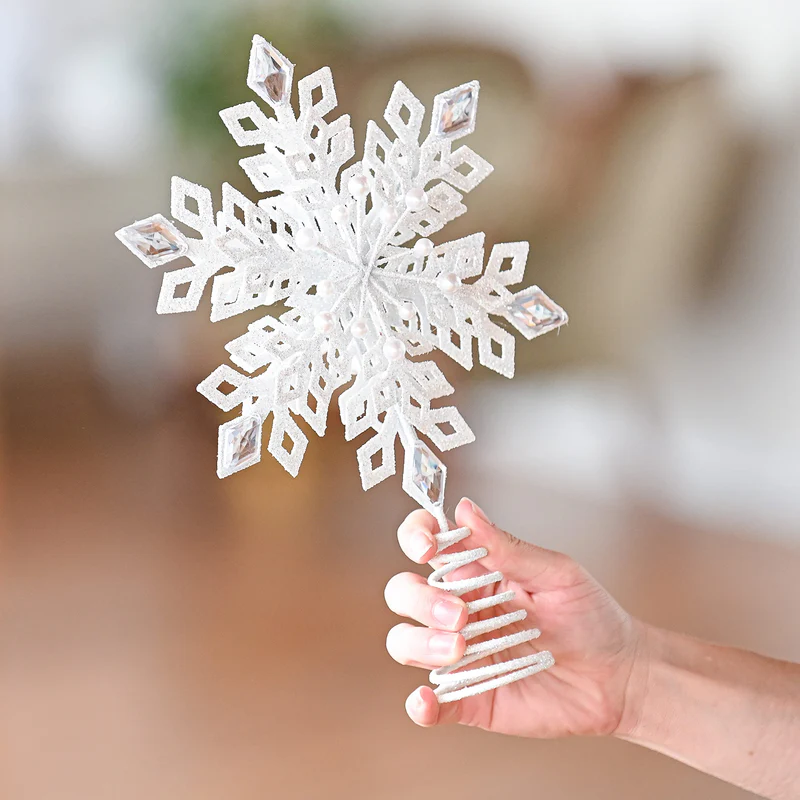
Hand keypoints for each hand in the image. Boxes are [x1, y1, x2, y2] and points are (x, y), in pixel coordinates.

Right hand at [384, 497, 643, 733]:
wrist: (620, 676)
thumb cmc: (591, 617)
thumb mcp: (556, 573)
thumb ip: (507, 548)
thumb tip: (465, 510)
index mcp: (476, 572)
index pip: (427, 543)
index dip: (416, 537)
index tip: (427, 546)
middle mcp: (459, 608)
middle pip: (405, 592)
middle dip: (421, 599)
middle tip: (460, 613)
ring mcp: (460, 654)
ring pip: (405, 641)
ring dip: (420, 643)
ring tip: (460, 648)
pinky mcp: (470, 696)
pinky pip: (430, 702)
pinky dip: (419, 704)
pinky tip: (427, 700)